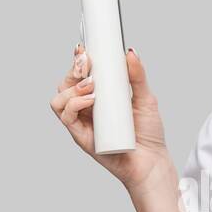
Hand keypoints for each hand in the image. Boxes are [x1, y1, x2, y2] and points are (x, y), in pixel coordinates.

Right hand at [51, 42, 172, 193]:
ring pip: (59, 99)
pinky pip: (67, 117)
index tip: (84, 49)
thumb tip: (130, 52)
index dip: (77, 60)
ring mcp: (82, 123)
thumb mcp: (146, 98)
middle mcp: (86, 108)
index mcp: (98, 97)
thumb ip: (138, 76)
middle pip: (65, 83)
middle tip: (87, 63)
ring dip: (71, 87)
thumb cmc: (148, 134)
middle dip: (73, 69)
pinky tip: (90, 101)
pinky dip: (74, 105)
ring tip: (91, 85)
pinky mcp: (81, 137)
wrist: (152, 162)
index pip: (79, 74)